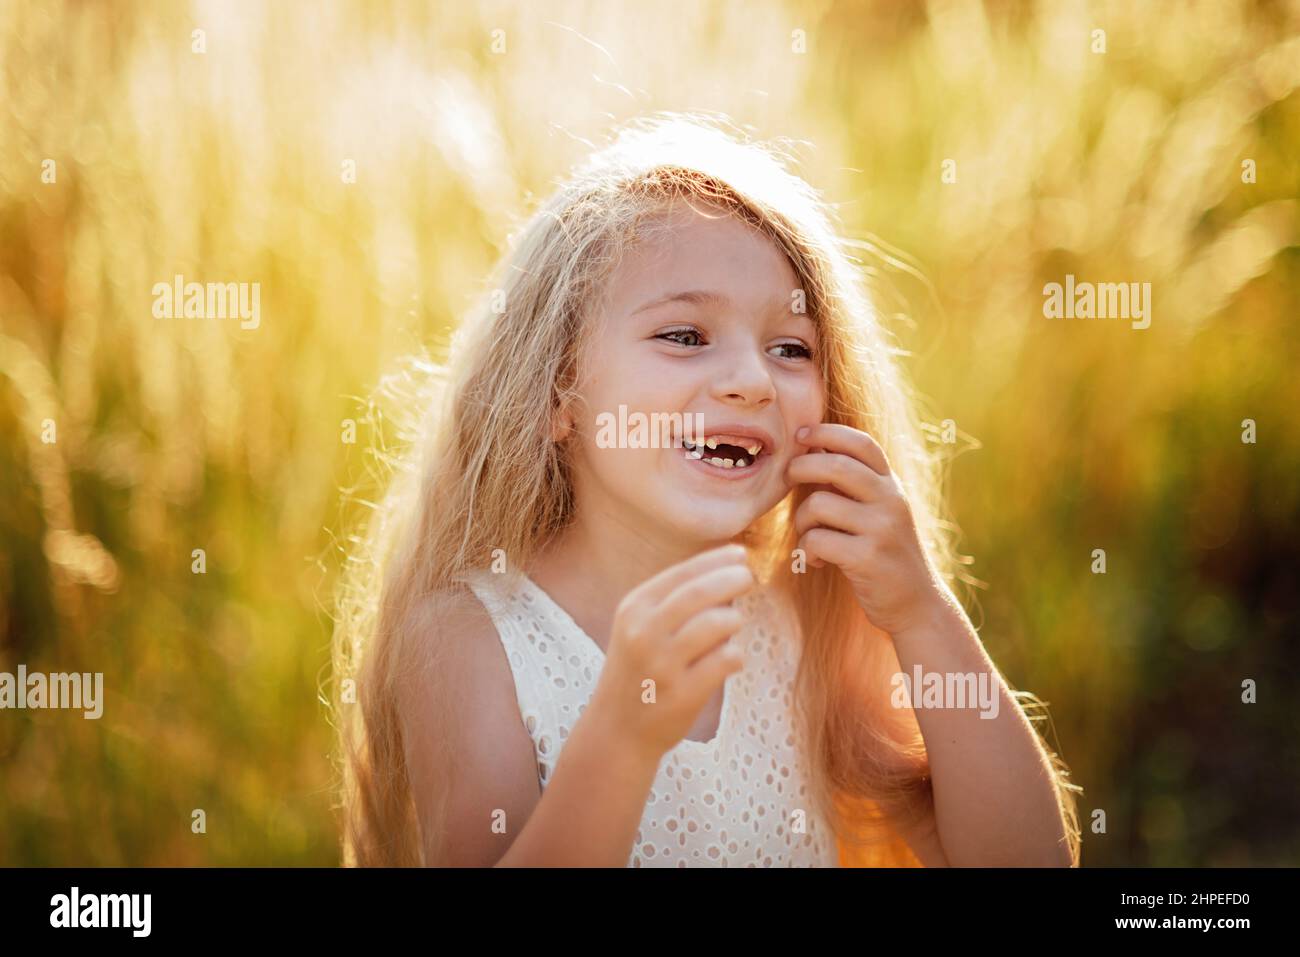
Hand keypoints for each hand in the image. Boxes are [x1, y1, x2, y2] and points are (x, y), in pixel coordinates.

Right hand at [586, 544, 752, 762]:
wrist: (617, 730)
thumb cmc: (639, 670)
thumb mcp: (640, 628)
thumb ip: (674, 602)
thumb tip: (727, 571)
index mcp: (633, 609)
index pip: (682, 573)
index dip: (716, 559)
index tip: (741, 555)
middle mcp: (644, 633)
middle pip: (700, 592)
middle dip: (732, 578)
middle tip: (750, 577)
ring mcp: (662, 665)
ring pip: (716, 623)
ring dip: (734, 619)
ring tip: (734, 624)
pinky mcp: (682, 694)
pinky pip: (726, 659)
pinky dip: (735, 654)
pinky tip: (731, 658)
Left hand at [786, 423, 949, 637]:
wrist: (916, 604)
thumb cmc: (885, 555)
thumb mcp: (879, 512)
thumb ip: (853, 486)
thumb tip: (811, 451)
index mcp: (891, 485)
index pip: (861, 444)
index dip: (827, 432)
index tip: (801, 434)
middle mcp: (890, 501)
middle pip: (835, 465)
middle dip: (800, 466)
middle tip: (789, 478)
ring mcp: (881, 529)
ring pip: (818, 505)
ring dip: (801, 521)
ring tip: (808, 537)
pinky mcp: (867, 558)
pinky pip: (816, 540)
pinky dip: (807, 551)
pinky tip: (817, 561)